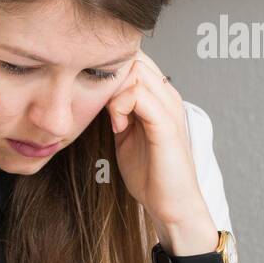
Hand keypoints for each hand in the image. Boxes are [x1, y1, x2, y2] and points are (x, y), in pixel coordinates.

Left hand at [107, 48, 215, 247]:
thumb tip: (93, 94)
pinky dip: (120, 105)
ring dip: (113, 91)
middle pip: (134, 57)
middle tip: (98, 105)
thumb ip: (116, 111)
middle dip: (108, 76)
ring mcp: (169, 107)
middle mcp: (167, 95)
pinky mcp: (166, 124)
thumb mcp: (125, 133)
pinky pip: (140, 94)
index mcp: (159, 96)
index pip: (134, 58)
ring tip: (111, 118)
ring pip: (136, 70)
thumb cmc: (149, 172)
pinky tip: (118, 127)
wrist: (171, 204)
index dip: (108, 68)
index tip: (92, 95)